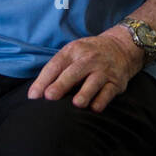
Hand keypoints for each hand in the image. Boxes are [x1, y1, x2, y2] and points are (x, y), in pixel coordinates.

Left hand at [27, 29, 142, 111]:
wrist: (122, 47)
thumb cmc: (88, 55)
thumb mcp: (72, 53)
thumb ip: (56, 70)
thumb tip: (35, 94)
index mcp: (74, 50)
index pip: (56, 65)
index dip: (43, 80)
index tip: (34, 96)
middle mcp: (89, 59)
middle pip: (74, 72)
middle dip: (61, 85)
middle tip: (50, 96)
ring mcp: (104, 70)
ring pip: (94, 82)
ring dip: (85, 93)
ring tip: (76, 104)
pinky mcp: (116, 82)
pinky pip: (108, 92)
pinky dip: (102, 100)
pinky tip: (95, 108)